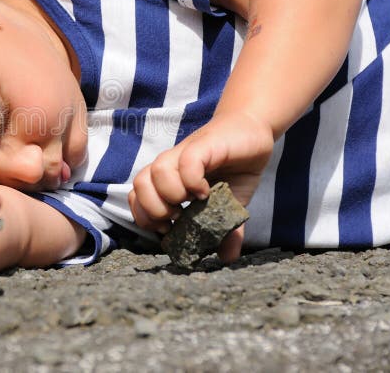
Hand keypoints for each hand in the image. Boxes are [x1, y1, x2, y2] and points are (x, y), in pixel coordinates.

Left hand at [128, 111, 273, 260]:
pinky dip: (192, 181)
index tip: (169, 229)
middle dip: (156, 209)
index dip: (146, 217)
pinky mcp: (202, 146)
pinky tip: (206, 191)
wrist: (251, 131)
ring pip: (156, 173)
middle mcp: (170, 165)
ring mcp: (184, 154)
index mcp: (168, 180)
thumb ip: (225, 231)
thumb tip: (228, 258)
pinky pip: (185, 163)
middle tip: (179, 217)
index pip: (137, 197)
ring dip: (172, 194)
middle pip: (139, 186)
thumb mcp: (230, 205)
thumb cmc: (234, 168)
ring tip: (194, 201)